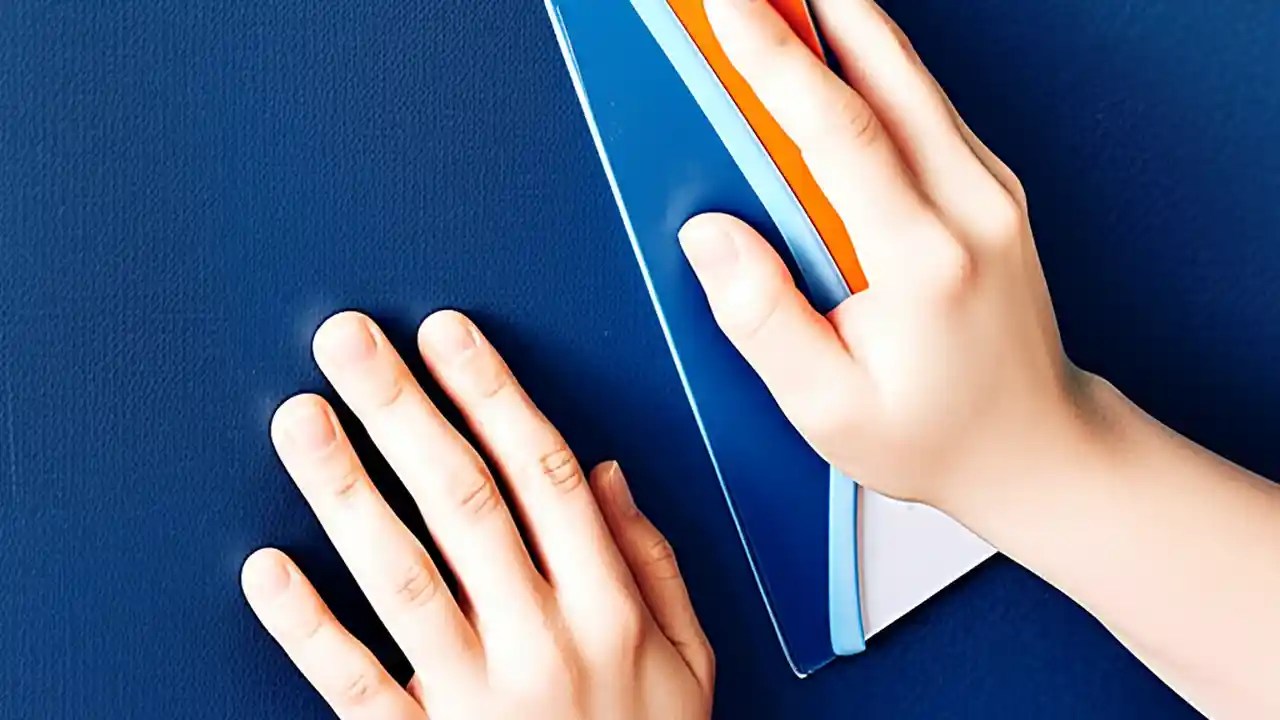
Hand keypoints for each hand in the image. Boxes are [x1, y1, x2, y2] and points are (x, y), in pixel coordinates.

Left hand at [241, 311, 712, 718]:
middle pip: (463, 503)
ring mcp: (476, 697)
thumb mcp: (688, 660)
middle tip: (349, 345)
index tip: (447, 336)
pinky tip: (267, 568)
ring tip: (301, 420)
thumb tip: (605, 472)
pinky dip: (307, 626)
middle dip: (403, 410)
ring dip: (346, 490)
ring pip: (401, 575)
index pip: (542, 475)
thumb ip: (651, 561)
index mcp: (607, 609)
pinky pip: (355, 684)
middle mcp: (542, 641)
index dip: (492, 395)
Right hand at [682, 0, 1094, 510]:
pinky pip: (921, 103)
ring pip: (907, 76)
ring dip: (840, 22)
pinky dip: (869, 62)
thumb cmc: (934, 436)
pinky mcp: (990, 185)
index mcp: (923, 259)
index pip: (836, 131)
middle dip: (810, 7)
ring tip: (776, 2)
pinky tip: (829, 49)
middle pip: (884, 70)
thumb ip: (763, 319)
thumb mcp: (828, 408)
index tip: (724, 4)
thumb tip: (709, 234)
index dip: (774, 56)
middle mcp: (969, 205)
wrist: (1035, 446)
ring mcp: (989, 188)